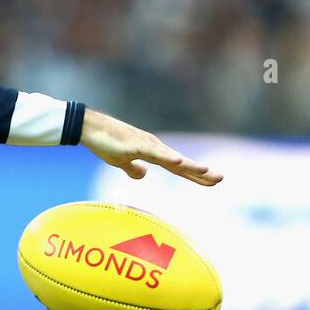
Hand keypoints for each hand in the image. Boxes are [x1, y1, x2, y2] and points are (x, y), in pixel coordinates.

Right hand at [79, 108, 221, 185]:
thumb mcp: (120, 160)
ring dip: (189, 165)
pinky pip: (154, 153)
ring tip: (207, 171)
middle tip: (221, 179)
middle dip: (201, 172)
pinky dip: (167, 157)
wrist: (88, 127)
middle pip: (181, 163)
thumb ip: (132, 168)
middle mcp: (154, 147)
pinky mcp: (134, 144)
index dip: (195, 175)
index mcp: (153, 153)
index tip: (212, 182)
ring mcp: (146, 145)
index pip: (178, 167)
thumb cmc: (103, 142)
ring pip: (172, 158)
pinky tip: (178, 161)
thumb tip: (143, 175)